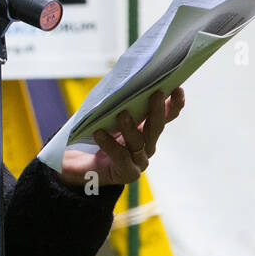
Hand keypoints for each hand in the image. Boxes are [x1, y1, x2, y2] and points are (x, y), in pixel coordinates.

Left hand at [57, 88, 184, 188]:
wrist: (77, 167)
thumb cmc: (94, 136)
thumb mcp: (106, 117)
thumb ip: (116, 104)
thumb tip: (120, 82)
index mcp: (147, 130)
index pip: (166, 117)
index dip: (174, 104)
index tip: (176, 88)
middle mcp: (148, 146)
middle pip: (156, 128)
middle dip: (157, 110)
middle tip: (156, 94)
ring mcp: (139, 161)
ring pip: (139, 142)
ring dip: (131, 127)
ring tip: (122, 114)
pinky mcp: (127, 173)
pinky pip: (120, 157)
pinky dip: (109, 144)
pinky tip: (99, 133)